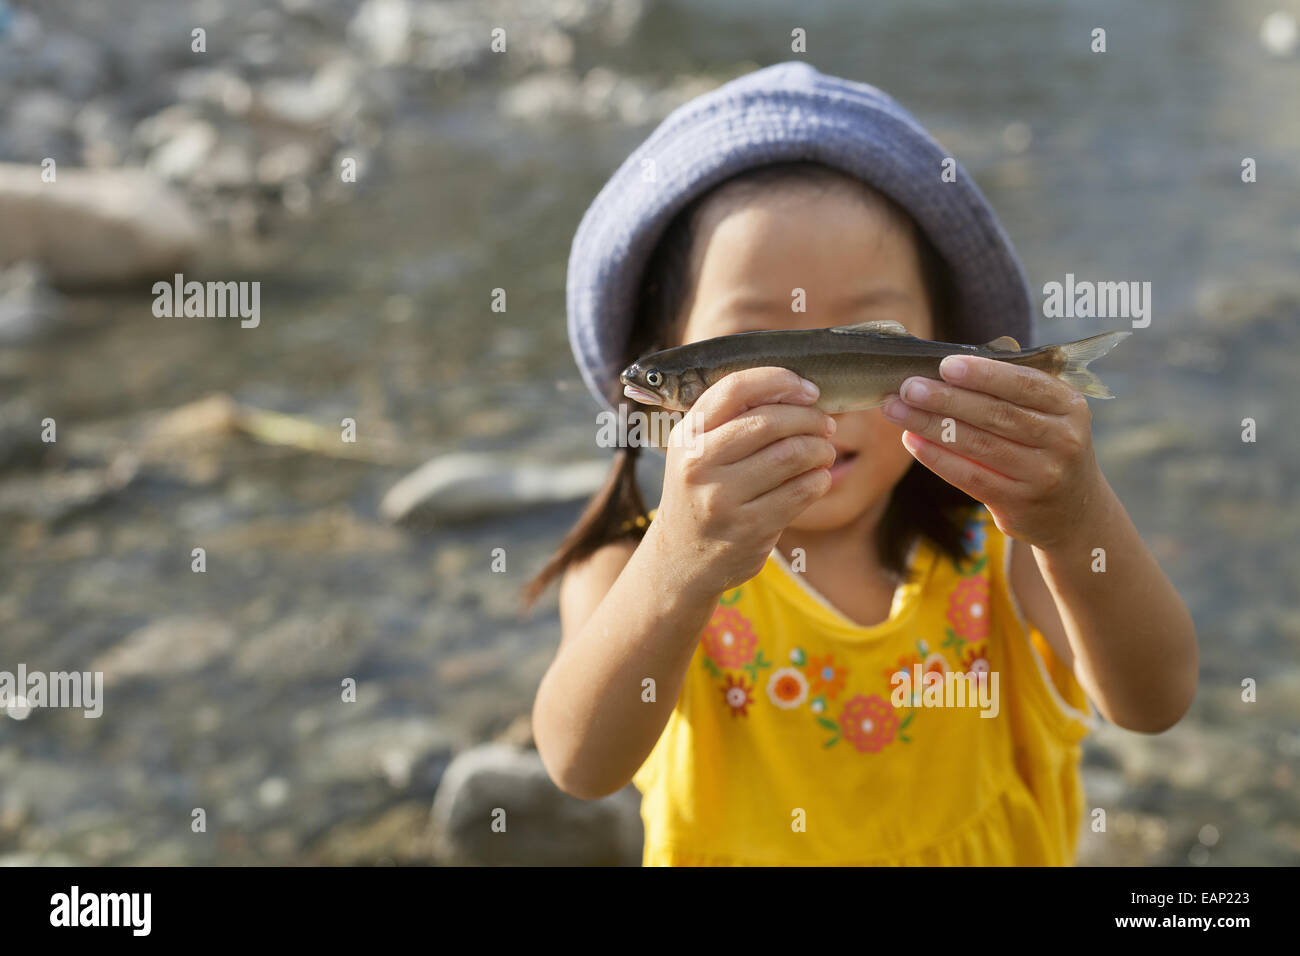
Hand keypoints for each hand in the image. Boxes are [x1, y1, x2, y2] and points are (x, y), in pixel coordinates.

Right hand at [653, 366, 835, 596]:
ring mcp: (723, 499)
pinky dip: (819, 479)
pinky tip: (818, 479)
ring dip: (819, 449)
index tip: (808, 389)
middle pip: (770, 421)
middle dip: (809, 418)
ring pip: (791, 455)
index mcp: (687, 435)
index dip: (779, 381)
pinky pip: (801, 491)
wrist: (682, 559)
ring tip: (824, 452)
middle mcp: (699, 464)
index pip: (735, 389)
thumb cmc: (701, 494)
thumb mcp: (698, 452)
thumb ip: (733, 420)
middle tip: (825, 424)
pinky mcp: (750, 528)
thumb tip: (797, 391)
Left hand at [881, 354, 1104, 549]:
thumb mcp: (1048, 415)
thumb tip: (944, 371)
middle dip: (946, 398)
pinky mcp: (1019, 502)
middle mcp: (1062, 439)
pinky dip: (937, 457)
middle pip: (995, 414)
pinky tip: (911, 441)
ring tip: (898, 410)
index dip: (983, 374)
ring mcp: (1042, 474)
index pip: (1023, 384)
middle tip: (908, 387)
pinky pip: (970, 476)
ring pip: (978, 444)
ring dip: (931, 425)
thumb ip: (1009, 393)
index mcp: (1070, 406)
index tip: (945, 365)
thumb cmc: (1046, 448)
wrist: (1073, 511)